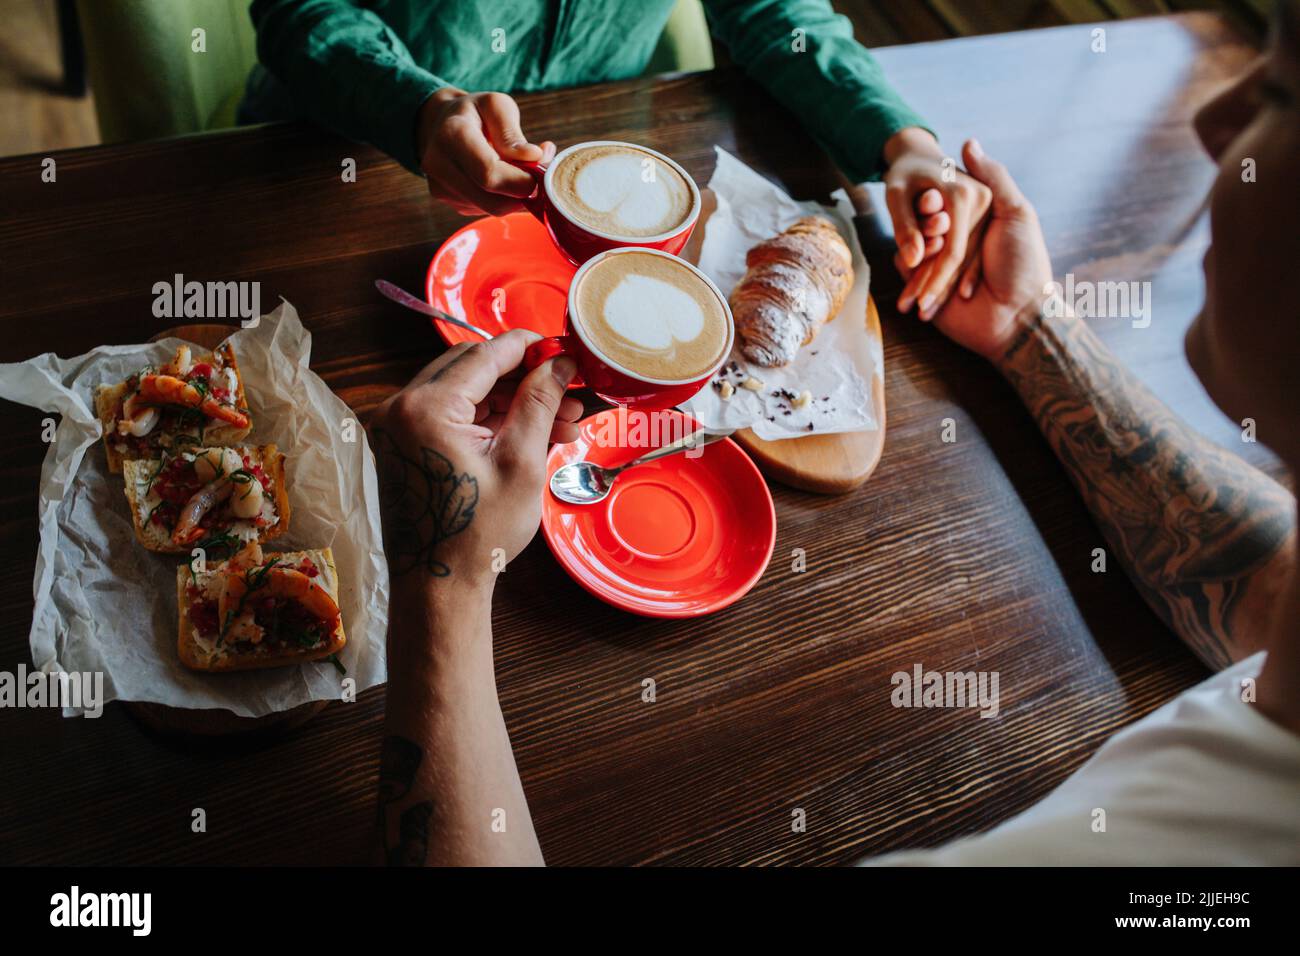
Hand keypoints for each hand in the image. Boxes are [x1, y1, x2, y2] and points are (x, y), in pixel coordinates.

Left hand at [368, 331, 581, 584]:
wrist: (439, 585)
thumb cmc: (478, 533)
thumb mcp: (521, 462)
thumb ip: (538, 402)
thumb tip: (558, 362)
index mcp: (426, 408)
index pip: (485, 355)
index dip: (529, 348)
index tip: (562, 348)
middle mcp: (400, 408)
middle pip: (473, 369)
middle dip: (525, 377)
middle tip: (569, 390)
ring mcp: (397, 427)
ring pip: (465, 393)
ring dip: (512, 401)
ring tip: (563, 422)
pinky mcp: (402, 444)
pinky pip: (451, 416)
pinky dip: (489, 421)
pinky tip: (531, 433)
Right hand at [415, 88, 556, 216]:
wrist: (441, 125)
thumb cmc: (474, 113)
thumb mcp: (495, 105)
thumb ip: (512, 133)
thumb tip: (534, 157)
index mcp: (451, 135)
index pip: (489, 174)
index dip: (522, 180)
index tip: (541, 170)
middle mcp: (440, 166)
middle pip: (493, 201)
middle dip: (523, 192)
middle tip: (537, 171)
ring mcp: (442, 189)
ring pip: (493, 209)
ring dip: (515, 195)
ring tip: (520, 169)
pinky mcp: (452, 203)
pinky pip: (487, 210)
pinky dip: (503, 198)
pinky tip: (503, 177)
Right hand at [896, 140, 1052, 361]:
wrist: (1016, 318)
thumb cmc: (1023, 264)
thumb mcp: (1016, 213)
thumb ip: (994, 177)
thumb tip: (968, 142)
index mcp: (979, 223)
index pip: (947, 200)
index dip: (938, 197)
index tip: (934, 192)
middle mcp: (959, 243)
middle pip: (927, 222)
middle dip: (926, 222)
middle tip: (935, 223)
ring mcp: (940, 268)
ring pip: (914, 246)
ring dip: (920, 248)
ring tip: (932, 250)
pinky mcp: (926, 290)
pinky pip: (907, 272)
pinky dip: (911, 272)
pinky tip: (921, 270)